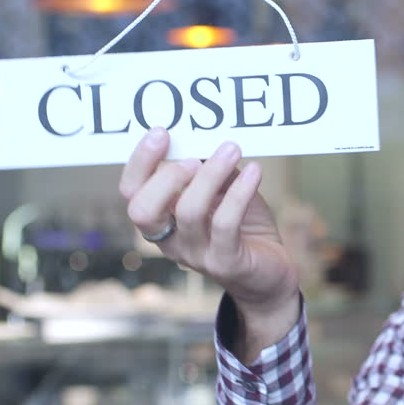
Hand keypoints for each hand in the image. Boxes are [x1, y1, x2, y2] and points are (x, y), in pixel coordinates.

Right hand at [119, 128, 298, 315]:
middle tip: (195, 155)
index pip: (132, 193)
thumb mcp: (222, 190)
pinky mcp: (226, 263)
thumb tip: (204, 132)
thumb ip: (207, 167)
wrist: (271, 272)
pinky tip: (255, 172)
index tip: (161, 132)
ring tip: (232, 149)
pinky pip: (226, 225)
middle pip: (143, 211)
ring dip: (210, 174)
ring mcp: (196, 255)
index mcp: (162, 220)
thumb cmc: (242, 224)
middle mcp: (170, 241)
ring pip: (189, 212)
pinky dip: (240, 193)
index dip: (140, 162)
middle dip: (165, 176)